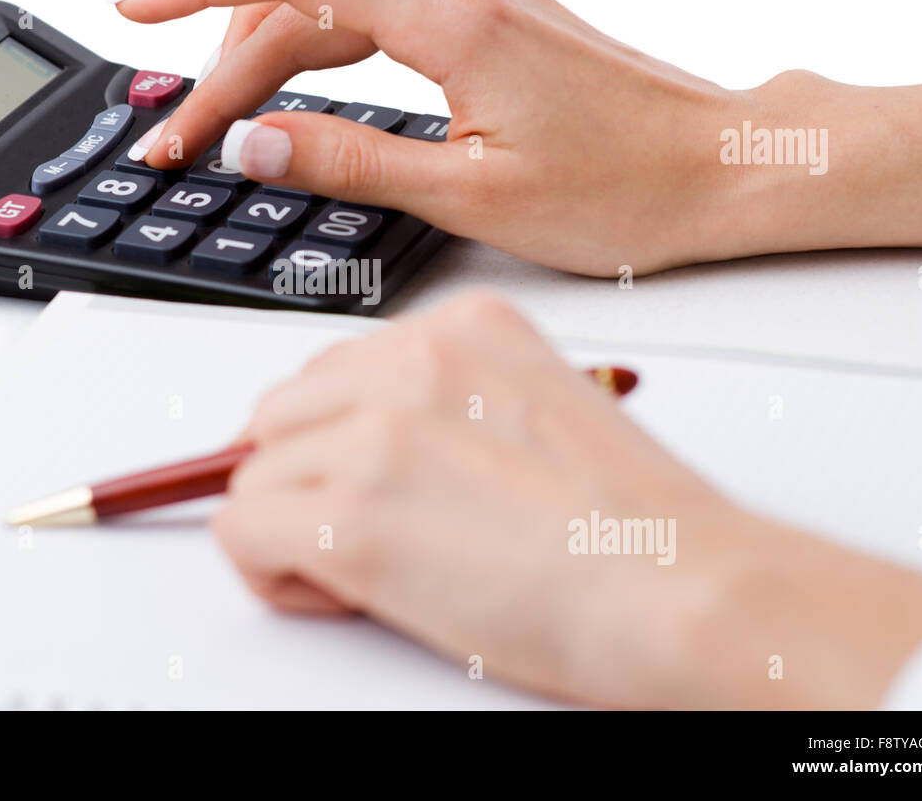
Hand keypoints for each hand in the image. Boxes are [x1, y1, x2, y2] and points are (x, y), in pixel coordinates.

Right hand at [112, 0, 921, 274]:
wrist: (719, 166)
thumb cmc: (624, 188)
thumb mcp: (473, 197)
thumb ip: (352, 162)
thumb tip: (256, 148)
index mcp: (454, 19)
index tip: (131, 5)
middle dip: (222, 43)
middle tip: (180, 127)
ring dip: (270, 21)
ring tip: (224, 96)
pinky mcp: (491, 2)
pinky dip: (323, 5)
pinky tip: (307, 45)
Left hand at [212, 290, 921, 706]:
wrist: (683, 590)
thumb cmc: (633, 528)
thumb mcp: (539, 414)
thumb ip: (450, 409)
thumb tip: (366, 449)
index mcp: (464, 328)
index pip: (334, 371)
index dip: (338, 443)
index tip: (365, 485)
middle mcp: (413, 360)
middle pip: (281, 415)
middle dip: (307, 479)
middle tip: (371, 534)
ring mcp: (378, 431)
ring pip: (255, 474)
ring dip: (296, 530)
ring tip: (379, 572)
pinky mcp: (353, 515)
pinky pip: (239, 531)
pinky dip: (276, 573)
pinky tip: (350, 593)